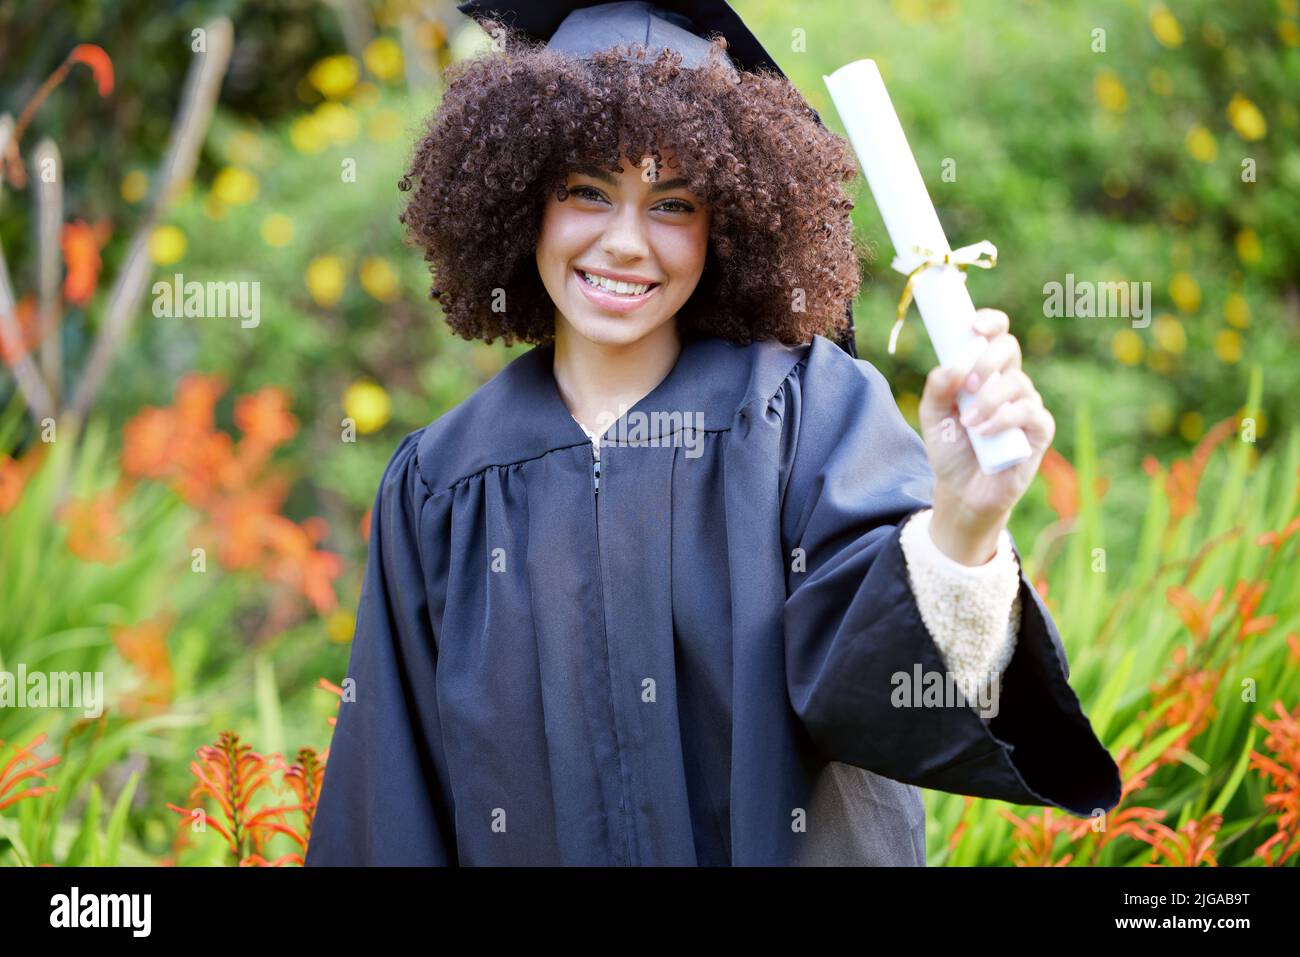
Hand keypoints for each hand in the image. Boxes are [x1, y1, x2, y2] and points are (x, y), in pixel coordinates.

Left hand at [916, 308, 1054, 563]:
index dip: (991, 322)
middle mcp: (1010, 382)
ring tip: (968, 424)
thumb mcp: (933, 417)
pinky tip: (984, 431)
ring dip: (988, 400)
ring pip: (1016, 382)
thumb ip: (937, 388)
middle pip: (1009, 348)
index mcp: (986, 372)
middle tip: (966, 386)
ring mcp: (1027, 405)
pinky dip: (1004, 419)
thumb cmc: (951, 449)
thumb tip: (952, 366)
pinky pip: (1029, 413)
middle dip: (985, 361)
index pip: (997, 335)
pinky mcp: (1039, 430)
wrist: (962, 491)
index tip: (974, 326)